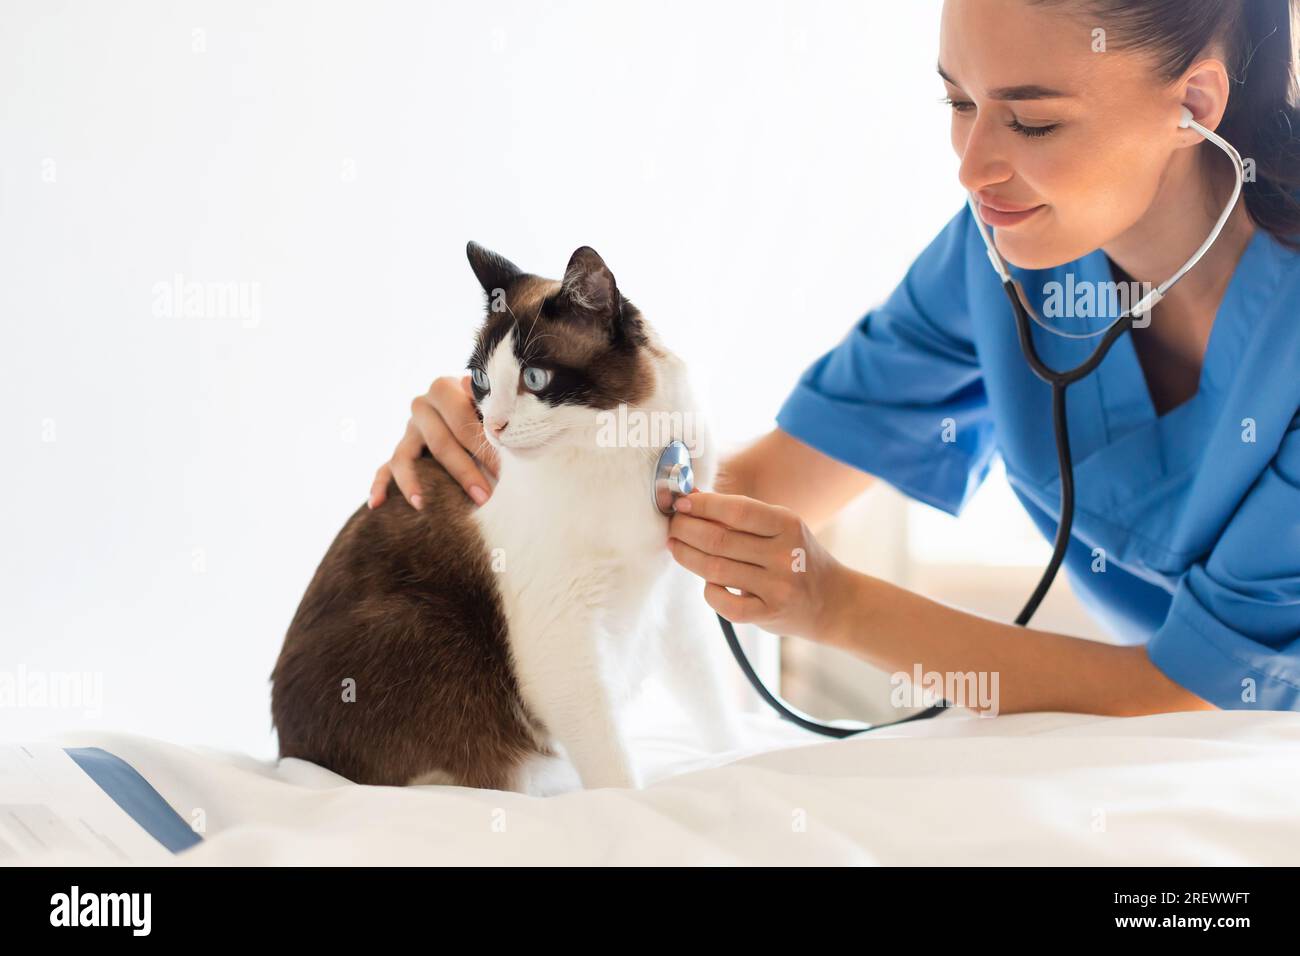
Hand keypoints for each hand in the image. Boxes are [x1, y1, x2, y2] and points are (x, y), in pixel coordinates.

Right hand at [369, 375, 500, 509]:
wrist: (472, 407)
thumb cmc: (487, 408)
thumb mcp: (490, 401)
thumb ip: (492, 405)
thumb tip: (495, 423)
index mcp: (443, 388)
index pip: (460, 418)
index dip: (482, 445)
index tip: (503, 470)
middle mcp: (421, 406)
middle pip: (439, 442)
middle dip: (463, 472)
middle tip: (484, 497)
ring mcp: (408, 431)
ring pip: (405, 457)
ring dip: (414, 483)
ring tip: (423, 505)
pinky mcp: (400, 450)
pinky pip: (384, 469)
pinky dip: (379, 486)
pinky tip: (377, 505)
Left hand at [666, 490, 853, 643]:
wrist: (832, 601)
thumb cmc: (797, 556)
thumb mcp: (780, 528)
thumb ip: (741, 514)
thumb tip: (693, 497)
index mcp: (788, 525)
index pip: (737, 511)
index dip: (703, 505)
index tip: (680, 502)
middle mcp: (785, 555)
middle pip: (719, 540)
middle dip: (686, 529)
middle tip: (672, 525)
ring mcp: (778, 587)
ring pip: (715, 570)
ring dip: (687, 556)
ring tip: (675, 546)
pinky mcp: (769, 614)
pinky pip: (724, 604)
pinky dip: (708, 590)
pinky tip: (705, 581)